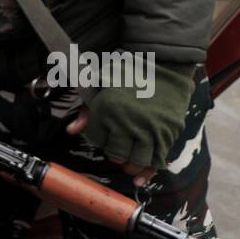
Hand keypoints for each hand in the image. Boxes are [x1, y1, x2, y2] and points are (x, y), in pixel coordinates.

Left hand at [63, 60, 197, 184]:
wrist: (162, 61)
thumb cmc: (127, 71)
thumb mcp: (101, 84)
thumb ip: (87, 110)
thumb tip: (71, 131)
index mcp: (107, 109)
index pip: (97, 140)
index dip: (100, 140)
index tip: (105, 136)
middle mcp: (127, 122)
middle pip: (116, 154)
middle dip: (115, 155)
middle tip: (117, 151)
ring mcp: (149, 128)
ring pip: (138, 161)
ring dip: (131, 166)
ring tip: (129, 163)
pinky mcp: (168, 132)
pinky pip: (158, 159)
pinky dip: (148, 171)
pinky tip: (140, 177)